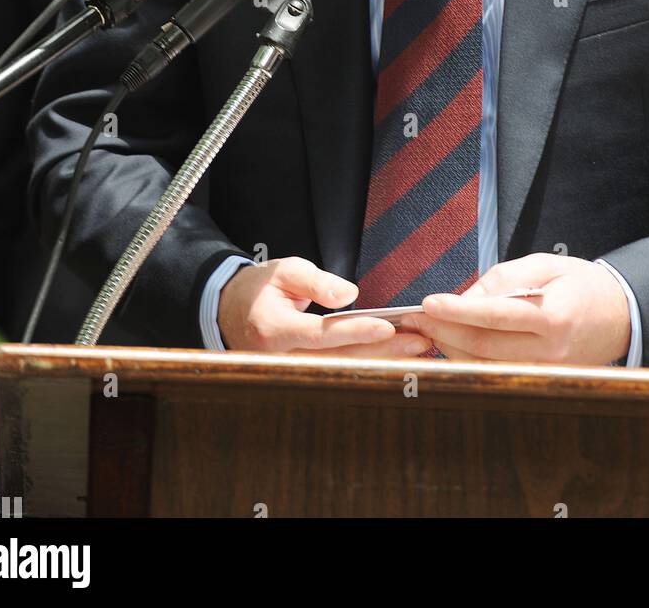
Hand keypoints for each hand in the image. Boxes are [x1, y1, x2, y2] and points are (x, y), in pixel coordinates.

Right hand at [216, 256, 432, 357]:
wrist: (229, 313)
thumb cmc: (261, 288)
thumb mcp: (285, 270)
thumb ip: (316, 282)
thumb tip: (350, 295)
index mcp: (273, 329)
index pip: (320, 334)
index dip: (354, 332)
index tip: (388, 326)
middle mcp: (280, 360)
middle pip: (337, 359)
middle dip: (381, 352)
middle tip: (419, 341)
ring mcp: (289, 374)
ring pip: (341, 370)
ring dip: (381, 361)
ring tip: (417, 349)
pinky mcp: (299, 378)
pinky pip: (336, 372)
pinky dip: (367, 364)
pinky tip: (395, 357)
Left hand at [395, 253, 631, 364]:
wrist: (621, 316)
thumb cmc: (581, 285)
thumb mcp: (546, 264)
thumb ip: (505, 279)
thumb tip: (466, 299)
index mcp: (554, 316)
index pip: (496, 316)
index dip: (458, 311)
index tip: (429, 303)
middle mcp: (550, 352)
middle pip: (485, 346)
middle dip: (444, 331)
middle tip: (416, 318)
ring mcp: (546, 373)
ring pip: (486, 366)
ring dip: (451, 349)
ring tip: (427, 329)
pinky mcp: (541, 382)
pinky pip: (497, 373)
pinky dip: (469, 360)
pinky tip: (452, 344)